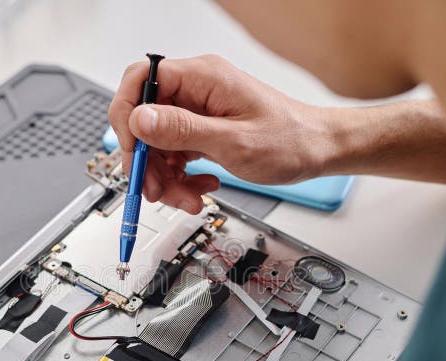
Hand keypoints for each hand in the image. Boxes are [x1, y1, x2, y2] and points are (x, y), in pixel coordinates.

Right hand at [109, 55, 333, 213]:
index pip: (141, 80)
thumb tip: (140, 119)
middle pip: (145, 120)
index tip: (132, 151)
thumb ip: (183, 130)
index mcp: (202, 78)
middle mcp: (196, 90)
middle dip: (147, 160)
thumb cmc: (290, 140)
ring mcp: (198, 111)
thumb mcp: (233, 141)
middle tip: (157, 190)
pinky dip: (181, 177)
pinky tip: (200, 187)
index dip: (127, 116)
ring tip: (188, 197)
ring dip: (165, 177)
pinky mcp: (203, 131)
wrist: (317, 151)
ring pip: (157, 144)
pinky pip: (175, 154)